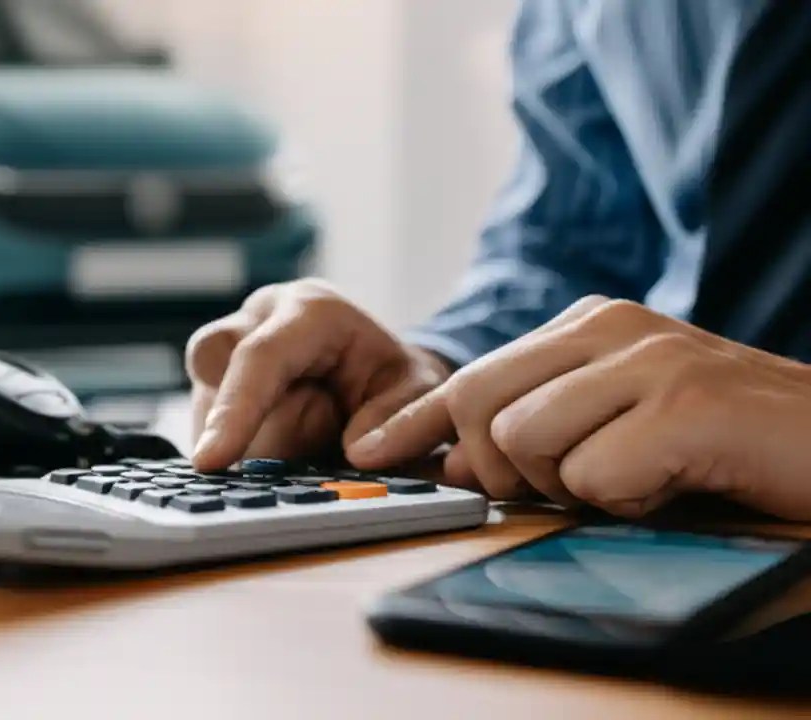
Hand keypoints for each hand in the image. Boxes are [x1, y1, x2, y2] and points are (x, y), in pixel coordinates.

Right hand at [186, 279, 452, 468]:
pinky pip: (204, 427)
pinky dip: (240, 448)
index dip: (234, 409)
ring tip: (306, 436)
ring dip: (251, 443)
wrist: (368, 365)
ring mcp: (227, 347)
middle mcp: (257, 318)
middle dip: (262, 434)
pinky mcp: (210, 380)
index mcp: (310, 311)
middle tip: (317, 436)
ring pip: (206, 415)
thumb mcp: (420, 390)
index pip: (260, 357)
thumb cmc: (392, 376)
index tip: (211, 461)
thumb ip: (398, 415)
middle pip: (221, 388)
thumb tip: (356, 450)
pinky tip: (279, 444)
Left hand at [347, 296, 810, 519]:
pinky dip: (627, 499)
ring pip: (527, 442)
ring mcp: (651, 360)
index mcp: (590, 326)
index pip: (472, 376)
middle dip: (498, 468)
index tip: (367, 451)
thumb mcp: (623, 422)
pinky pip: (594, 476)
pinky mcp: (687, 406)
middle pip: (481, 406)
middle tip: (570, 484)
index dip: (414, 422)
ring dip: (574, 485)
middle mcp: (613, 328)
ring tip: (642, 476)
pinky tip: (677, 481)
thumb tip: (452, 461)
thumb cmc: (726, 444)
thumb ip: (542, 427)